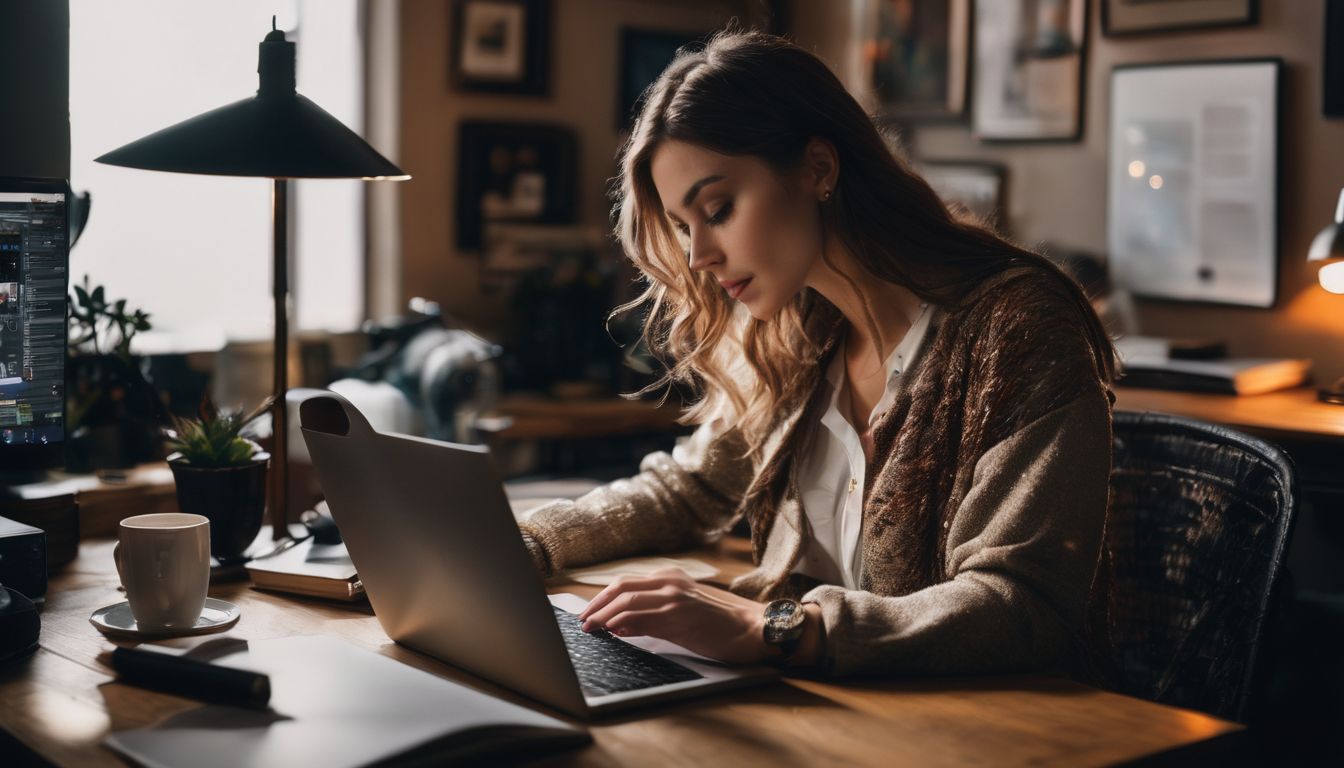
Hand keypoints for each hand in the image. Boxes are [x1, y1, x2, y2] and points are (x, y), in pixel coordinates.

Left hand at [578, 568, 769, 664]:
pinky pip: (643, 619)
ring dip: (604, 616)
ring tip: (592, 628)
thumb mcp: (682, 609)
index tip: (588, 611)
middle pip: (621, 588)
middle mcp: (670, 583)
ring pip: (628, 602)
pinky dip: (624, 625)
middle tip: (583, 621)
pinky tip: (614, 632)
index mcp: (670, 577)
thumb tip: (620, 624)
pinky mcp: (680, 617)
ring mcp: (675, 599)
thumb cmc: (717, 623)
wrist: (749, 629)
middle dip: (597, 604)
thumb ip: (653, 612)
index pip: (625, 582)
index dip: (602, 596)